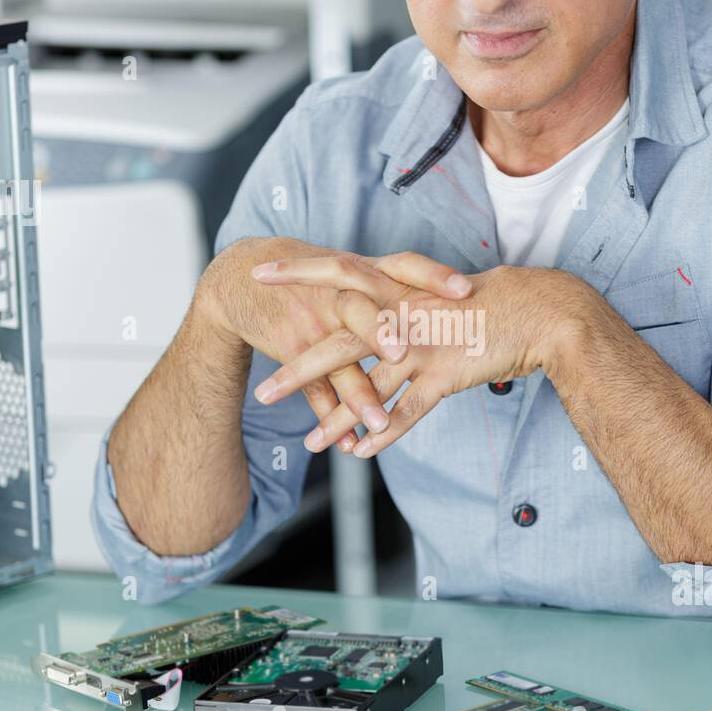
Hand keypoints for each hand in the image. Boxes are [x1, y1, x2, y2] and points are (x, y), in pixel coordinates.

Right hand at [196, 238, 472, 448]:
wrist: (245, 279)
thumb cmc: (318, 279)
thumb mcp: (357, 270)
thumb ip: (404, 286)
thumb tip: (466, 298)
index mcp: (366, 272)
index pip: (404, 265)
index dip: (433, 276)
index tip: (465, 290)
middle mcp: (340, 294)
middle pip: (360, 310)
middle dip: (379, 330)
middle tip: (403, 352)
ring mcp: (313, 323)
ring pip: (336, 361)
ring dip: (356, 394)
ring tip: (377, 424)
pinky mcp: (291, 348)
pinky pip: (313, 389)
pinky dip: (330, 417)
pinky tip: (349, 445)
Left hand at [248, 258, 568, 455]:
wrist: (539, 310)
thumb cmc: (487, 302)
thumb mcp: (435, 296)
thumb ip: (399, 306)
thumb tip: (370, 315)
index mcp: (398, 287)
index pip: (338, 272)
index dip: (298, 273)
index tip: (260, 274)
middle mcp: (404, 314)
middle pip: (339, 343)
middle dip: (298, 370)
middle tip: (264, 394)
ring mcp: (424, 346)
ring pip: (369, 385)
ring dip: (338, 418)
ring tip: (309, 444)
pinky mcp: (446, 375)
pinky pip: (408, 410)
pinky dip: (385, 433)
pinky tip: (362, 452)